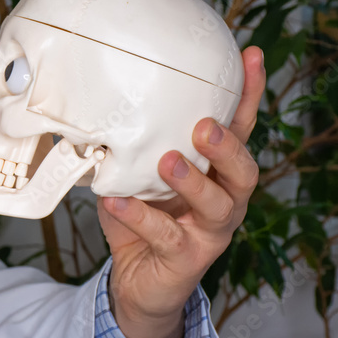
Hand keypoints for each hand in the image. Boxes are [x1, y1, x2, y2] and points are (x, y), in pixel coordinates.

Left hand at [97, 46, 265, 337]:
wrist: (135, 280)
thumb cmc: (140, 219)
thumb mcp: (133, 175)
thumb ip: (126, 145)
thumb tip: (90, 100)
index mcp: (216, 173)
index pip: (239, 129)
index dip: (247, 95)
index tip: (247, 56)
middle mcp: (224, 200)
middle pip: (244, 171)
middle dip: (228, 146)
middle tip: (204, 125)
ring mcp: (209, 233)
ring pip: (216, 206)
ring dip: (193, 181)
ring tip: (167, 161)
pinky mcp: (187, 260)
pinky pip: (166, 236)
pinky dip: (140, 216)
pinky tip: (116, 201)